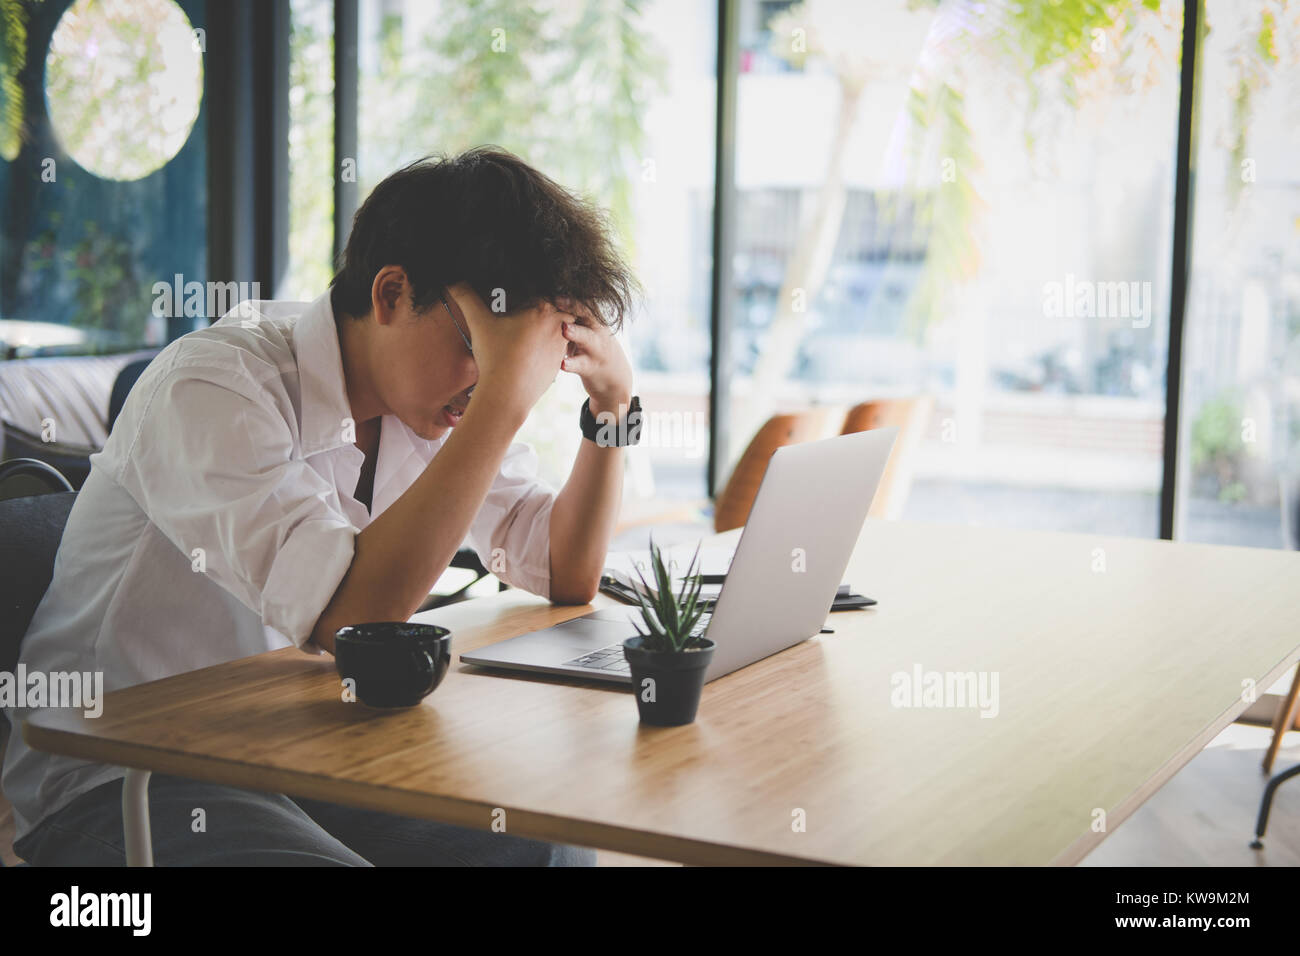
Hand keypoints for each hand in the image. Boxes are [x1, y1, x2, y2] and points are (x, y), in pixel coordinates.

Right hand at [445, 283, 567, 414]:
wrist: (507, 395)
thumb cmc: (495, 357)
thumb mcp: (479, 322)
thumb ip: (466, 297)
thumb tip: (451, 280)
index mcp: (543, 309)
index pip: (541, 293)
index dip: (530, 297)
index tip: (519, 303)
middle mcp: (558, 326)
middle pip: (556, 309)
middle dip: (544, 311)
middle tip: (525, 318)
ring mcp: (561, 346)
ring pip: (561, 329)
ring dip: (550, 328)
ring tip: (528, 335)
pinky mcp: (560, 363)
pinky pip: (560, 349)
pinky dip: (549, 348)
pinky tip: (531, 353)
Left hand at [556, 298, 633, 418]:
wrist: (614, 379)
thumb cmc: (589, 350)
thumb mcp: (583, 332)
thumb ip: (569, 320)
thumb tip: (540, 304)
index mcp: (592, 320)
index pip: (582, 302)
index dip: (568, 295)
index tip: (552, 287)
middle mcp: (596, 331)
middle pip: (587, 315)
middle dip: (573, 306)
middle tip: (556, 299)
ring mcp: (596, 349)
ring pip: (587, 339)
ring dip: (576, 333)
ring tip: (564, 329)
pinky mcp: (592, 367)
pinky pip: (581, 365)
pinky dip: (571, 364)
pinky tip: (562, 364)